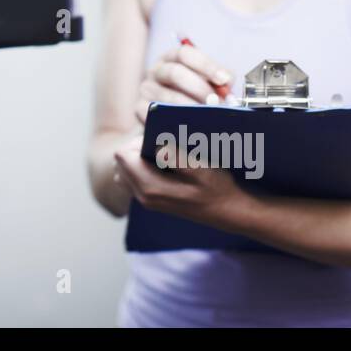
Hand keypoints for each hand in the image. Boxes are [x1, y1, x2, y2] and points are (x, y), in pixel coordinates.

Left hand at [113, 128, 241, 225]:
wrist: (230, 212)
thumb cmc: (218, 189)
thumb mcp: (199, 168)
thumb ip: (173, 156)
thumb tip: (152, 145)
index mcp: (150, 188)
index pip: (122, 155)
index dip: (137, 141)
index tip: (158, 139)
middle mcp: (143, 196)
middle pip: (121, 162)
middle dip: (137, 148)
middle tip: (162, 145)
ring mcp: (147, 200)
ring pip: (126, 170)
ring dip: (140, 157)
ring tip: (165, 154)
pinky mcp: (153, 200)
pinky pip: (136, 178)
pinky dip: (145, 167)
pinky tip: (168, 165)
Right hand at [133, 39, 233, 126]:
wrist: (168, 120)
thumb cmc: (193, 97)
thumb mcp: (207, 83)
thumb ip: (219, 80)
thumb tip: (228, 82)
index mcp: (171, 58)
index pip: (184, 54)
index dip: (206, 65)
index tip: (224, 79)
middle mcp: (155, 71)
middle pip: (174, 73)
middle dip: (199, 88)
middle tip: (217, 102)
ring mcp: (146, 90)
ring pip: (167, 97)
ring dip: (190, 108)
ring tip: (209, 118)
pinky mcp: (139, 109)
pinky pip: (156, 114)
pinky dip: (173, 120)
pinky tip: (189, 127)